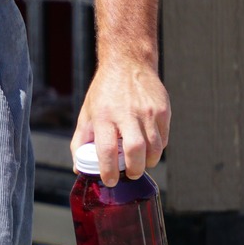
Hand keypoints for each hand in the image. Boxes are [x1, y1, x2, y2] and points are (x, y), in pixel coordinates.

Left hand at [72, 58, 169, 185]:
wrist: (128, 63)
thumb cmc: (104, 93)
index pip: (105, 149)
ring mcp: (147, 111)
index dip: (109, 170)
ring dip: (148, 162)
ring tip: (140, 163)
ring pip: (155, 148)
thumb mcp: (87, 113)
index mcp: (103, 115)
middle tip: (131, 175)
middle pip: (135, 150)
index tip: (110, 181)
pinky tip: (149, 146)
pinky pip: (164, 138)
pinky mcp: (163, 110)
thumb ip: (81, 141)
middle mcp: (127, 113)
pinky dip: (157, 148)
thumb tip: (79, 169)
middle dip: (135, 170)